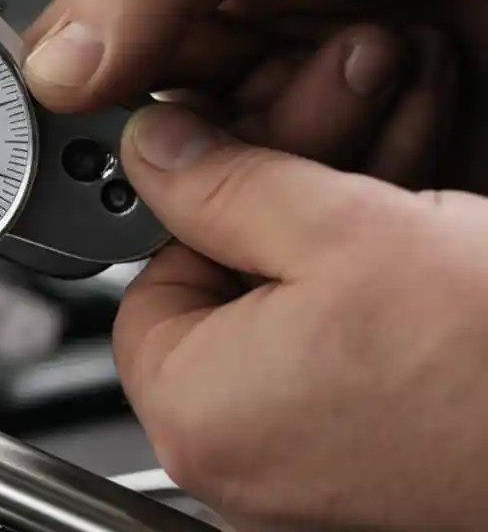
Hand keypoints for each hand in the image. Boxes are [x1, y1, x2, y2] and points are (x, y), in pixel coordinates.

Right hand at [23, 0, 487, 190]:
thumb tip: (51, 77)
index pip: (81, 89)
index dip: (85, 130)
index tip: (113, 151)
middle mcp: (225, 56)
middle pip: (179, 160)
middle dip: (243, 128)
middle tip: (306, 52)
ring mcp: (299, 106)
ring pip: (265, 193)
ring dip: (331, 130)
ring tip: (387, 43)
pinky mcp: (371, 150)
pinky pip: (352, 207)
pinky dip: (394, 155)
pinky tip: (428, 75)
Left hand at [115, 102, 487, 528]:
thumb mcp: (340, 228)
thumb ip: (222, 182)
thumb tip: (157, 151)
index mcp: (201, 414)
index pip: (150, 282)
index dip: (203, 202)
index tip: (255, 146)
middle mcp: (246, 462)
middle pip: (234, 285)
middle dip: (294, 182)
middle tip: (345, 112)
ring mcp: (317, 470)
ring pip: (301, 306)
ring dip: (350, 210)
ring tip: (410, 147)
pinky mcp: (382, 459)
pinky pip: (351, 348)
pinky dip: (384, 277)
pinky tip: (430, 209)